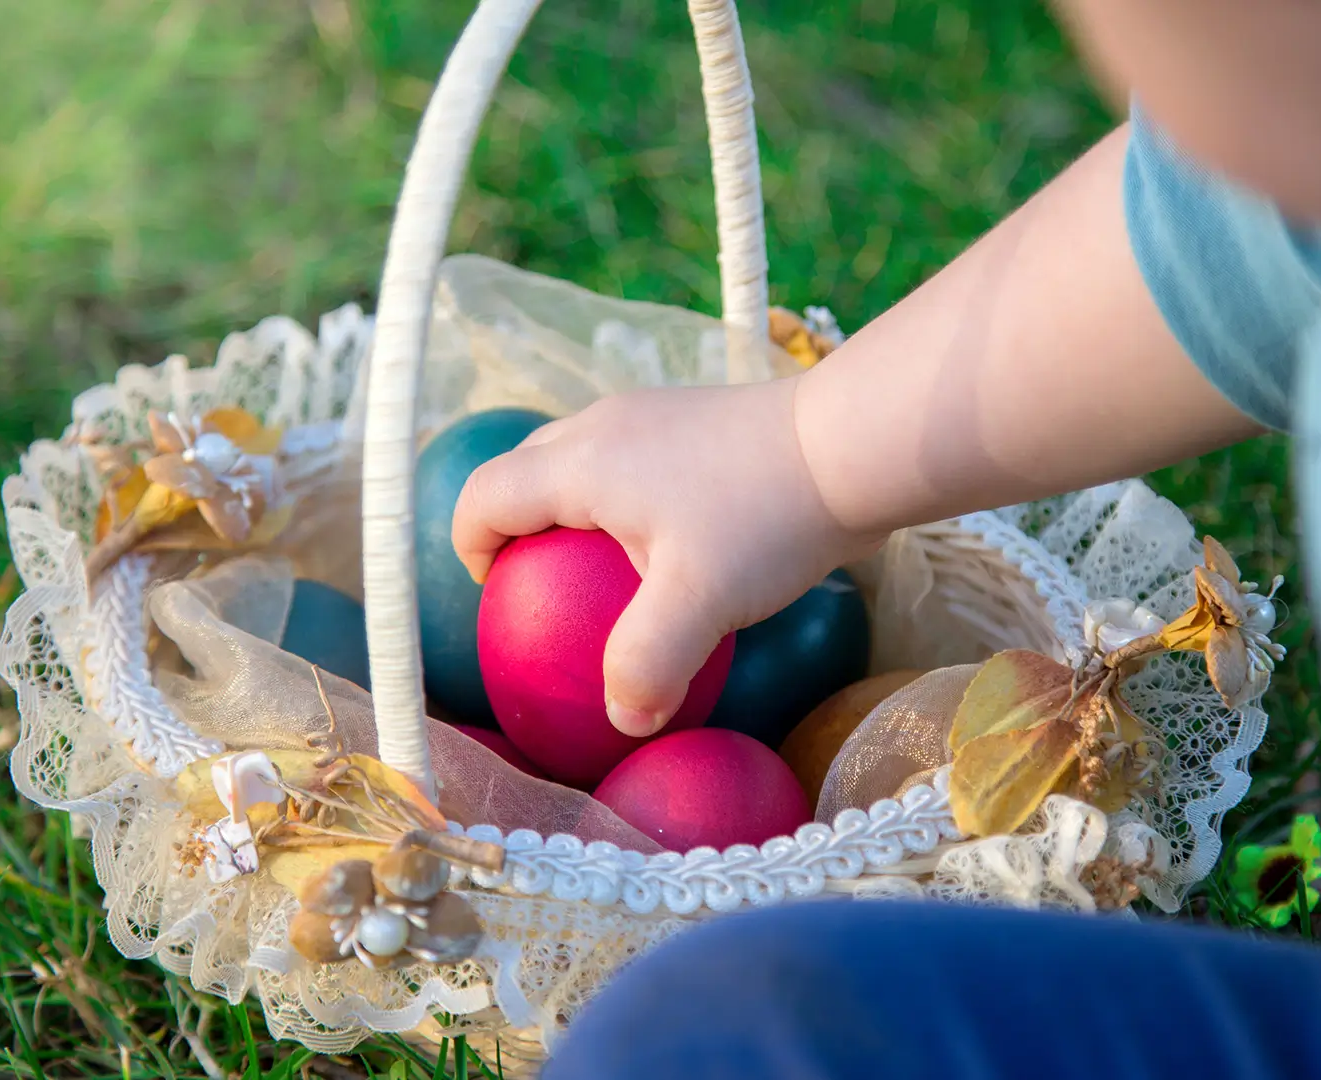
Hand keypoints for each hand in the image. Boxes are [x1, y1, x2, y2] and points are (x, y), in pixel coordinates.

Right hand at [453, 377, 885, 736]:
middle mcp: (603, 425)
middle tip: (550, 595)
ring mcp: (651, 416)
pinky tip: (681, 550)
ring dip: (575, 514)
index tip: (498, 600)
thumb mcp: (700, 602)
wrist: (851, 445)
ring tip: (611, 578)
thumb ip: (648, 663)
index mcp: (580, 462)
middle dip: (518, 529)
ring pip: (580, 461)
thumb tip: (623, 720)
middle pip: (525, 470)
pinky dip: (626, 502)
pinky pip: (632, 463)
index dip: (469, 547)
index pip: (485, 496)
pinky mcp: (695, 422)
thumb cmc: (765, 517)